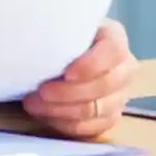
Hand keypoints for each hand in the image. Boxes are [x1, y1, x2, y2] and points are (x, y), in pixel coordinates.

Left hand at [22, 18, 137, 137]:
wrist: (53, 55)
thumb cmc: (56, 36)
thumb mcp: (57, 26)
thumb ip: (56, 31)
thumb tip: (32, 38)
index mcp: (114, 38)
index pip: (114, 50)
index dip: (93, 64)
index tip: (66, 73)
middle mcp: (124, 68)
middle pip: (106, 85)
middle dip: (69, 92)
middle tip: (40, 91)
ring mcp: (119, 95)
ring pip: (98, 110)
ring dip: (62, 110)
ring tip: (33, 103)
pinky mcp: (108, 117)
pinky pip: (92, 129)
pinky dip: (66, 124)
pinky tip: (45, 115)